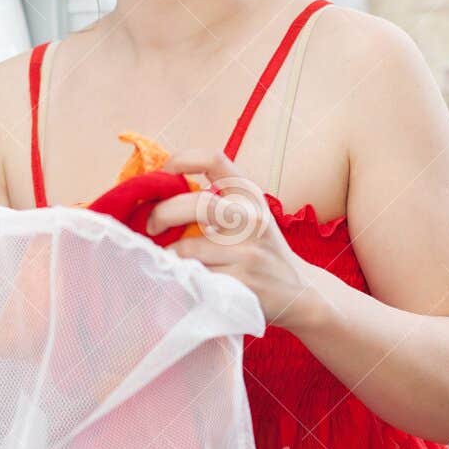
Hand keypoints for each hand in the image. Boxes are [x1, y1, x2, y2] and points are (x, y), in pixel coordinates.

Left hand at [147, 148, 316, 331]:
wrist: (297, 290)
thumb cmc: (259, 249)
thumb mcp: (248, 216)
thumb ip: (215, 203)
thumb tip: (160, 194)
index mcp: (249, 195)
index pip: (215, 160)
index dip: (183, 158)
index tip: (164, 171)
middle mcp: (252, 219)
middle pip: (196, 204)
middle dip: (162, 214)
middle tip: (151, 227)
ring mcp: (249, 252)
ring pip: (189, 248)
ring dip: (170, 255)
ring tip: (170, 258)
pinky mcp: (243, 282)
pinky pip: (197, 276)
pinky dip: (184, 277)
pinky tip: (187, 278)